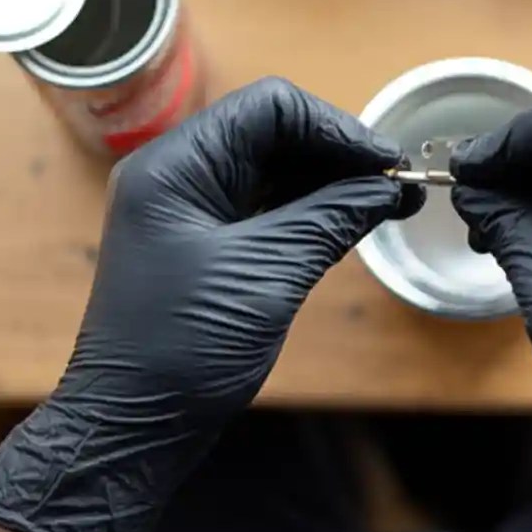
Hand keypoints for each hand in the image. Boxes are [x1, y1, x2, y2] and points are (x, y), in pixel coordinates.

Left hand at [0, 77, 418, 531]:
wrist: (135, 424)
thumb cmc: (182, 347)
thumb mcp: (268, 274)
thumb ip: (330, 218)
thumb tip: (391, 185)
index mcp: (175, 166)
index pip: (269, 108)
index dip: (334, 127)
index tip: (385, 161)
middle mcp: (181, 175)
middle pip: (274, 133)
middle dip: (338, 152)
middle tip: (397, 181)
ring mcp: (194, 211)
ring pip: (276, 169)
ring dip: (332, 181)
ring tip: (390, 200)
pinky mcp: (211, 244)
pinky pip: (270, 207)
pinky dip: (314, 209)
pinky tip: (356, 220)